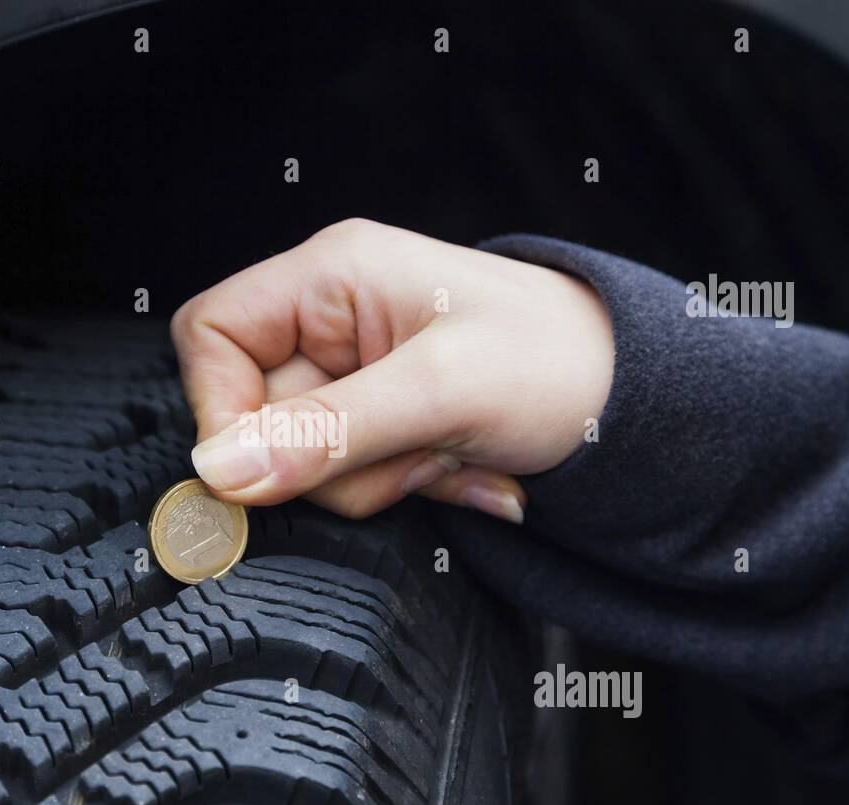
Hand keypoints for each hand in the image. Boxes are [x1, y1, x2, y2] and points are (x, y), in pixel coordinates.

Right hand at [170, 218, 613, 521]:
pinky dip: (400, 486)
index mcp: (333, 274)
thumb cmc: (561, 361)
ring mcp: (353, 373)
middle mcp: (331, 317)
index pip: (211, 334)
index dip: (222, 407)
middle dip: (332, 459)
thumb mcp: (443, 393)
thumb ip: (327, 432)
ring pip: (300, 460)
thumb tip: (219, 472)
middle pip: (255, 413)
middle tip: (412, 450)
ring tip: (447, 453)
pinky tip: (456, 467)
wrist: (637, 402)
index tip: (271, 466)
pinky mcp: (376, 420)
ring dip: (375, 480)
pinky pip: (347, 477)